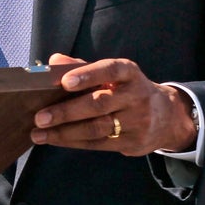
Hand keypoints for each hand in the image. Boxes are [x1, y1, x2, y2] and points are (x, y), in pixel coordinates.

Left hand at [29, 53, 196, 155]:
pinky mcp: (133, 143)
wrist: (166, 117)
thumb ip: (82, 67)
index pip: (110, 70)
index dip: (88, 75)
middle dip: (66, 111)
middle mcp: (136, 96)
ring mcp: (137, 121)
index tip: (65, 82)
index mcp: (129, 73)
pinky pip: (98, 144)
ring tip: (38, 134)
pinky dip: (73, 142)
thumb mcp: (111, 74)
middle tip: (40, 117)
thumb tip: (53, 61)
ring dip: (64, 132)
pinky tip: (54, 140)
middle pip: (98, 104)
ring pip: (96, 128)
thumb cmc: (125, 90)